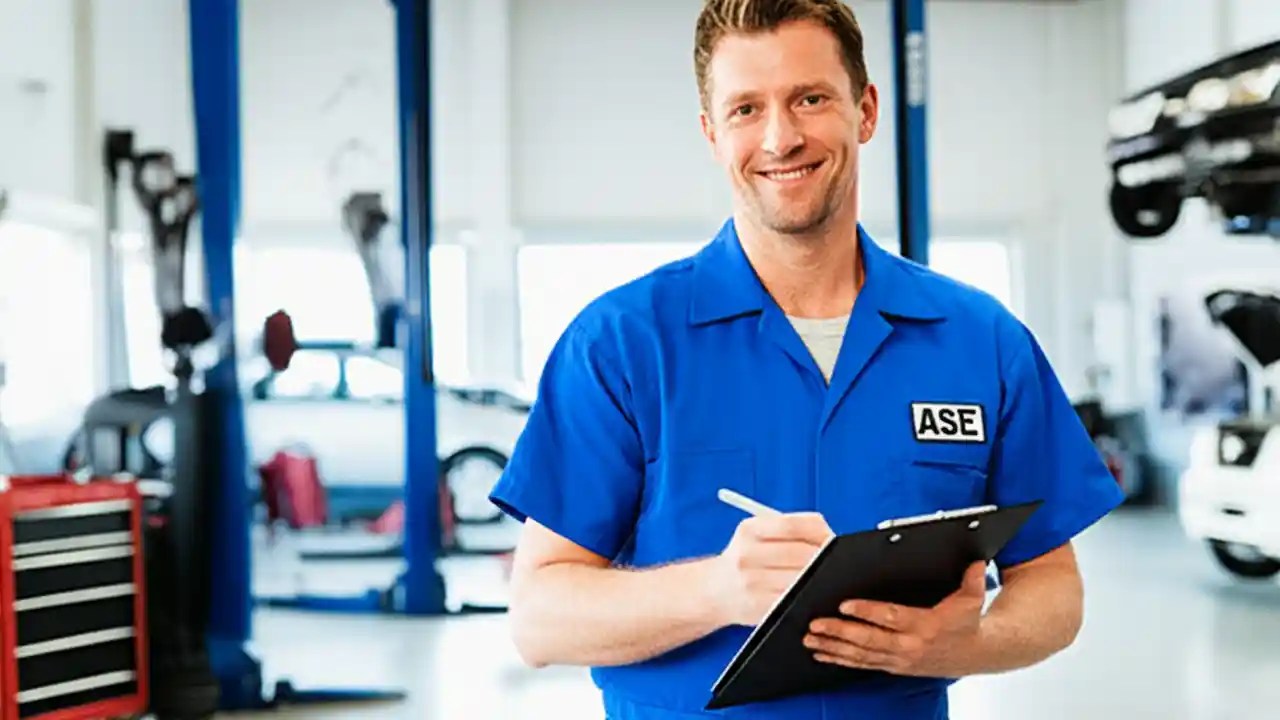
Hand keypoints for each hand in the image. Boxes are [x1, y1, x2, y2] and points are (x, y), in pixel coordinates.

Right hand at [709, 512, 833, 627]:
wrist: (713, 591)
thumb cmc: (746, 559)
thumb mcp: (756, 535)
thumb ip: (790, 530)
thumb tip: (831, 537)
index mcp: (749, 530)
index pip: (792, 526)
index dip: (819, 531)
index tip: (832, 539)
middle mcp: (747, 554)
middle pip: (800, 554)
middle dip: (826, 558)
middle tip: (840, 562)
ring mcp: (752, 583)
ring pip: (800, 579)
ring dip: (821, 580)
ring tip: (830, 579)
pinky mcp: (757, 607)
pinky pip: (793, 601)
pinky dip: (809, 597)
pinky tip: (814, 595)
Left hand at [803, 561, 987, 677]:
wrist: (975, 654)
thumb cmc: (966, 623)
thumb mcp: (972, 599)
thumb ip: (972, 579)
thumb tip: (975, 560)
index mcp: (925, 625)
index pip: (891, 617)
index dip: (867, 611)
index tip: (845, 604)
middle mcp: (909, 645)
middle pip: (869, 639)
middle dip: (840, 632)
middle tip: (816, 624)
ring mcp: (900, 659)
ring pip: (861, 655)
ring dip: (834, 648)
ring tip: (811, 639)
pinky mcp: (894, 667)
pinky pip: (863, 665)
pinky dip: (841, 660)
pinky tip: (822, 654)